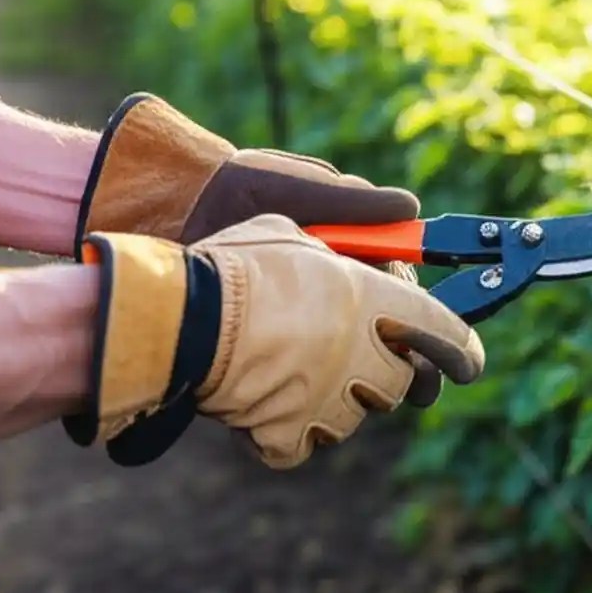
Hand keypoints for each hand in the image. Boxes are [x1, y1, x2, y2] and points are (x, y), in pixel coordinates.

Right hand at [65, 214, 484, 467]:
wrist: (180, 315)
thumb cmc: (234, 264)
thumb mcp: (290, 231)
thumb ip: (336, 247)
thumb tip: (352, 250)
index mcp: (374, 300)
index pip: (443, 332)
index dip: (461, 351)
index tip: (468, 364)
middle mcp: (364, 353)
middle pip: (399, 383)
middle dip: (380, 372)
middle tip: (343, 357)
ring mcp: (331, 400)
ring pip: (354, 416)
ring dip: (330, 399)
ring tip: (284, 369)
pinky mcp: (293, 434)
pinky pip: (302, 443)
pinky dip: (284, 430)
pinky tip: (258, 401)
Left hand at [76, 92, 446, 404]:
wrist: (159, 209)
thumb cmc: (230, 188)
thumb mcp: (293, 189)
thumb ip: (349, 201)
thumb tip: (412, 206)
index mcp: (345, 249)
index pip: (397, 288)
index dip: (419, 318)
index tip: (433, 342)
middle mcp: (327, 285)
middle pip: (380, 331)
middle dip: (404, 362)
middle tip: (419, 389)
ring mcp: (297, 313)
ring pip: (346, 356)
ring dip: (364, 379)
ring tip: (374, 400)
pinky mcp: (263, 336)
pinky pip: (301, 368)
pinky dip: (313, 387)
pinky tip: (317, 404)